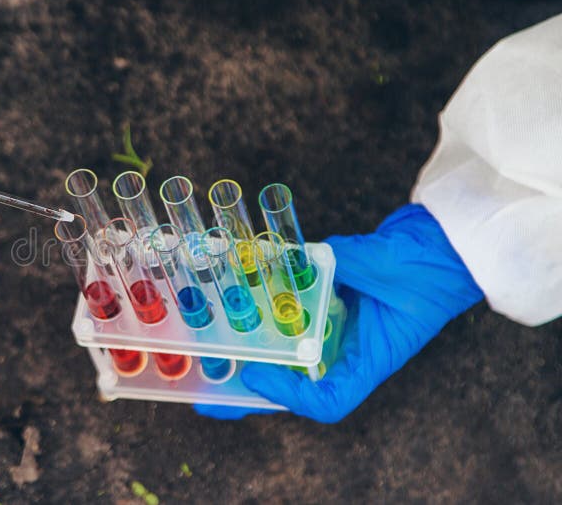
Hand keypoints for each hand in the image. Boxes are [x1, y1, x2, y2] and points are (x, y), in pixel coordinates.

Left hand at [195, 204, 483, 422]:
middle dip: (250, 394)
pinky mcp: (328, 311)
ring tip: (210, 361)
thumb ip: (343, 261)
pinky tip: (235, 314)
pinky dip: (264, 325)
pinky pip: (290, 326)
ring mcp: (337, 334)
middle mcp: (349, 353)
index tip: (258, 372)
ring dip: (250, 362)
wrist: (441, 247)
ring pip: (286, 361)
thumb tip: (297, 258)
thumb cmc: (428, 265)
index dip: (289, 394)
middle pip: (294, 387)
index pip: (328, 400)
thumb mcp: (385, 263)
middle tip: (208, 398)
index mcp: (371, 358)